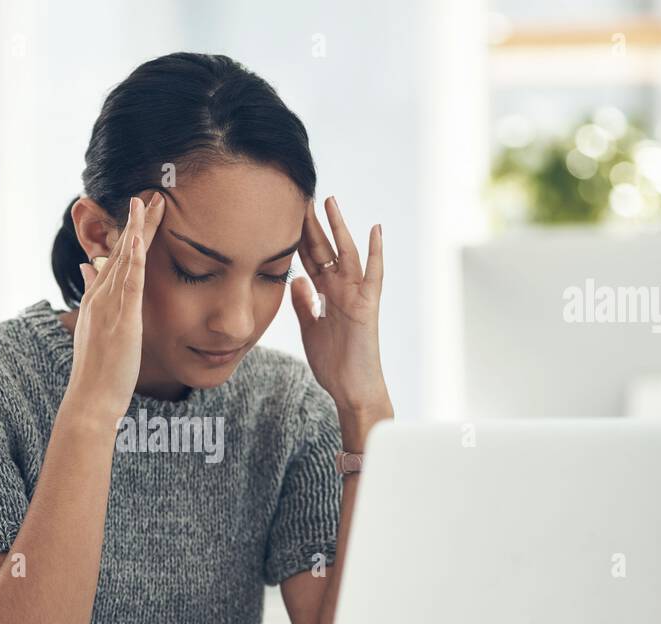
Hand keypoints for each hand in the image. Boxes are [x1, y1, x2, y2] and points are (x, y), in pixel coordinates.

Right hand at [63, 192, 166, 423]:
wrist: (90, 399)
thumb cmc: (97, 372)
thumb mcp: (96, 329)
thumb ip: (93, 296)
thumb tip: (89, 268)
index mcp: (97, 301)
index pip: (115, 259)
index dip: (128, 233)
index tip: (140, 210)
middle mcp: (100, 298)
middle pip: (121, 252)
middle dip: (136, 222)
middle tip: (150, 194)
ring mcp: (109, 308)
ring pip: (125, 261)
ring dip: (137, 230)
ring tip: (149, 202)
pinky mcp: (121, 320)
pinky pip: (128, 285)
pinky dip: (132, 260)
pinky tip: (138, 239)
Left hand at [290, 196, 392, 417]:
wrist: (350, 389)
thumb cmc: (333, 363)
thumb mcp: (310, 328)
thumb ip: (303, 303)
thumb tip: (296, 279)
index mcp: (325, 294)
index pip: (309, 259)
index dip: (297, 237)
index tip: (284, 214)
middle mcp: (340, 289)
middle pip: (323, 250)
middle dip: (311, 225)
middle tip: (300, 197)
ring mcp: (355, 295)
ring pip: (345, 254)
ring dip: (338, 228)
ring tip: (330, 202)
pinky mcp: (367, 306)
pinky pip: (373, 275)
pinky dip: (376, 253)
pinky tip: (375, 229)